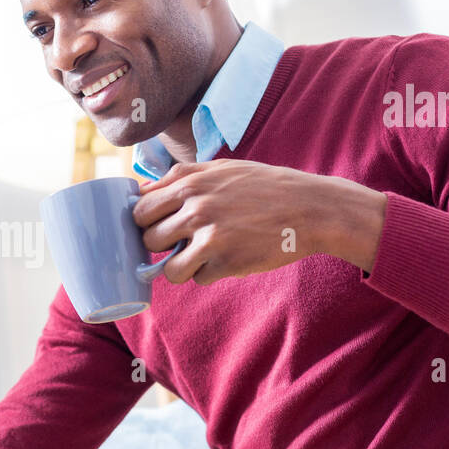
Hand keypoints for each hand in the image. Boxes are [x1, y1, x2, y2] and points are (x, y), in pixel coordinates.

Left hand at [132, 160, 385, 284]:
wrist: (310, 208)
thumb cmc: (263, 187)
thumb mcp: (220, 170)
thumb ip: (180, 178)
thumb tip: (140, 193)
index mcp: (190, 182)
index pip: (139, 209)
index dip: (145, 221)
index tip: (157, 225)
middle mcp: (196, 207)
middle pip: (148, 239)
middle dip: (161, 244)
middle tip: (181, 242)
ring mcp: (210, 237)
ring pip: (168, 268)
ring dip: (180, 266)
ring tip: (200, 256)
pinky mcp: (226, 263)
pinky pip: (197, 279)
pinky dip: (207, 274)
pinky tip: (226, 259)